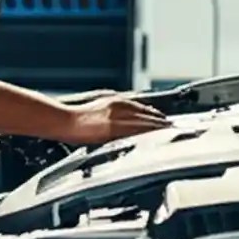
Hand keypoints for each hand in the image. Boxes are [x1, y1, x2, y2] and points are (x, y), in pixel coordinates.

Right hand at [55, 90, 171, 143]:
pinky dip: (147, 134)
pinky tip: (155, 138)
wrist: (62, 120)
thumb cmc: (75, 116)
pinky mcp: (112, 129)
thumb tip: (125, 117)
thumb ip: (112, 110)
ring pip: (145, 122)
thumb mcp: (97, 106)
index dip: (156, 115)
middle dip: (162, 121)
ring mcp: (116, 118)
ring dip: (159, 127)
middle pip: (147, 114)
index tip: (165, 120)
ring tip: (170, 133)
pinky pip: (135, 132)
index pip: (142, 107)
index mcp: (115, 100)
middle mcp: (119, 107)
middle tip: (175, 127)